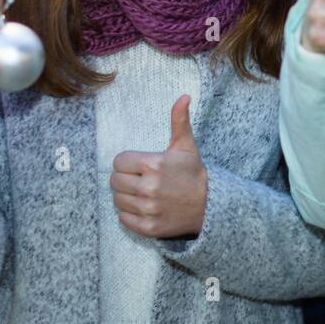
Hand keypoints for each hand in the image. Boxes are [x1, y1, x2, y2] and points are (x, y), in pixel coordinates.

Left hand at [110, 95, 208, 238]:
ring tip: (141, 193)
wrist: (210, 205)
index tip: (140, 165)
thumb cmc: (193, 173)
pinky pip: (123, 219)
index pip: (119, 162)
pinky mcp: (148, 227)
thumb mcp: (186, 145)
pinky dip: (129, 213)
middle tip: (138, 179)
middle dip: (124, 178)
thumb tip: (184, 96)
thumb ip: (179, 120)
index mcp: (153, 164)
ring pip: (117, 200)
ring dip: (126, 196)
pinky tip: (143, 206)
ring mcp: (148, 209)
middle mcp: (149, 188)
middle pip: (114, 181)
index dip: (127, 162)